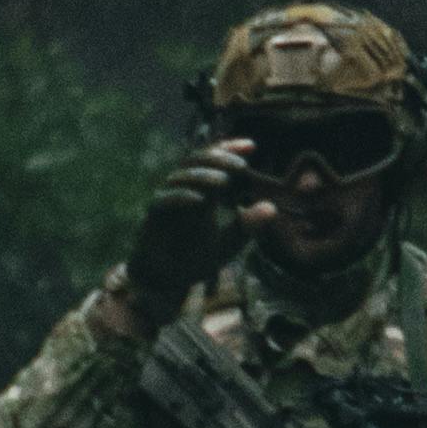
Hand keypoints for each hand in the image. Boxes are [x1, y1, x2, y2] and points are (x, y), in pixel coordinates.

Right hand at [115, 147, 248, 322]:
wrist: (168, 281)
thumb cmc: (196, 259)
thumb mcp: (229, 243)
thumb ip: (247, 225)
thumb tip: (272, 207)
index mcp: (202, 190)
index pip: (213, 160)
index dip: (229, 149)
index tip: (252, 146)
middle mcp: (183, 189)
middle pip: (196, 160)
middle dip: (219, 159)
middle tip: (241, 165)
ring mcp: (167, 200)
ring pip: (181, 176)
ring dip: (203, 176)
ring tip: (224, 181)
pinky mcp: (154, 216)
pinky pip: (165, 200)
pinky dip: (182, 197)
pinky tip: (200, 200)